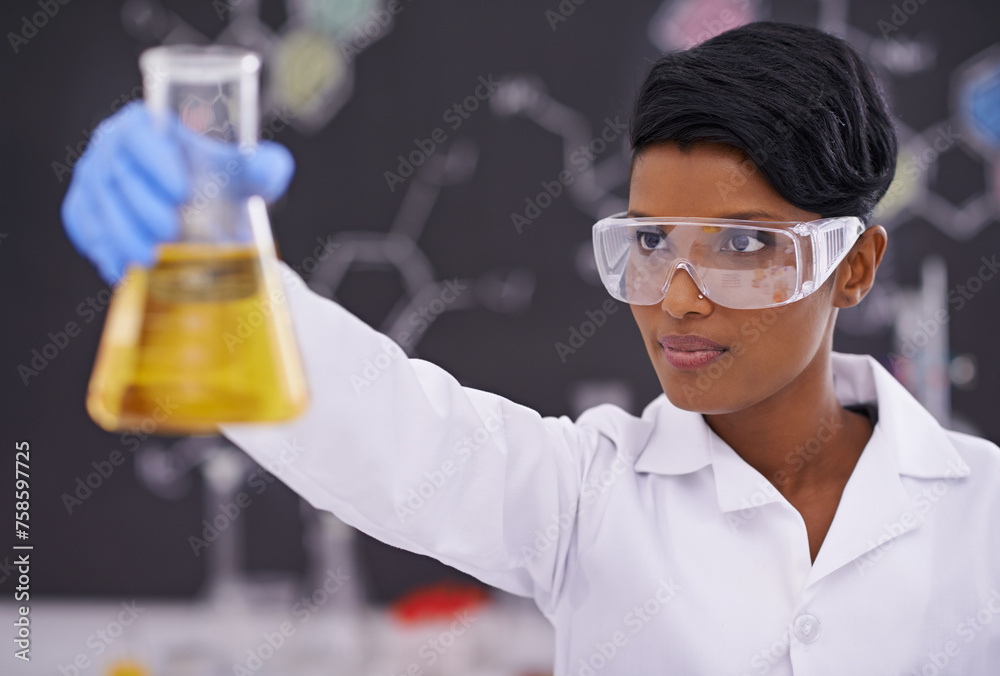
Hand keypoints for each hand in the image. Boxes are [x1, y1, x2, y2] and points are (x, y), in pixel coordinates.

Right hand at [60, 100, 294, 283]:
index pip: (142, 135)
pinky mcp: (83, 210)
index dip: (157, 160)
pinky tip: (122, 269)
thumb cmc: (222, 183)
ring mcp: (93, 179)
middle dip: (142, 206)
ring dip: (122, 234)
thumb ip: (266, 167)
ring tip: (148, 258)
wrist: (202, 212)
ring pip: (99, 204)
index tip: (183, 191)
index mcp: (148, 126)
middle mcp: (113, 147)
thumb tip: (270, 171)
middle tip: (170, 232)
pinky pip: (85, 228)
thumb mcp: (248, 174)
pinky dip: (103, 249)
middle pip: (118, 174)